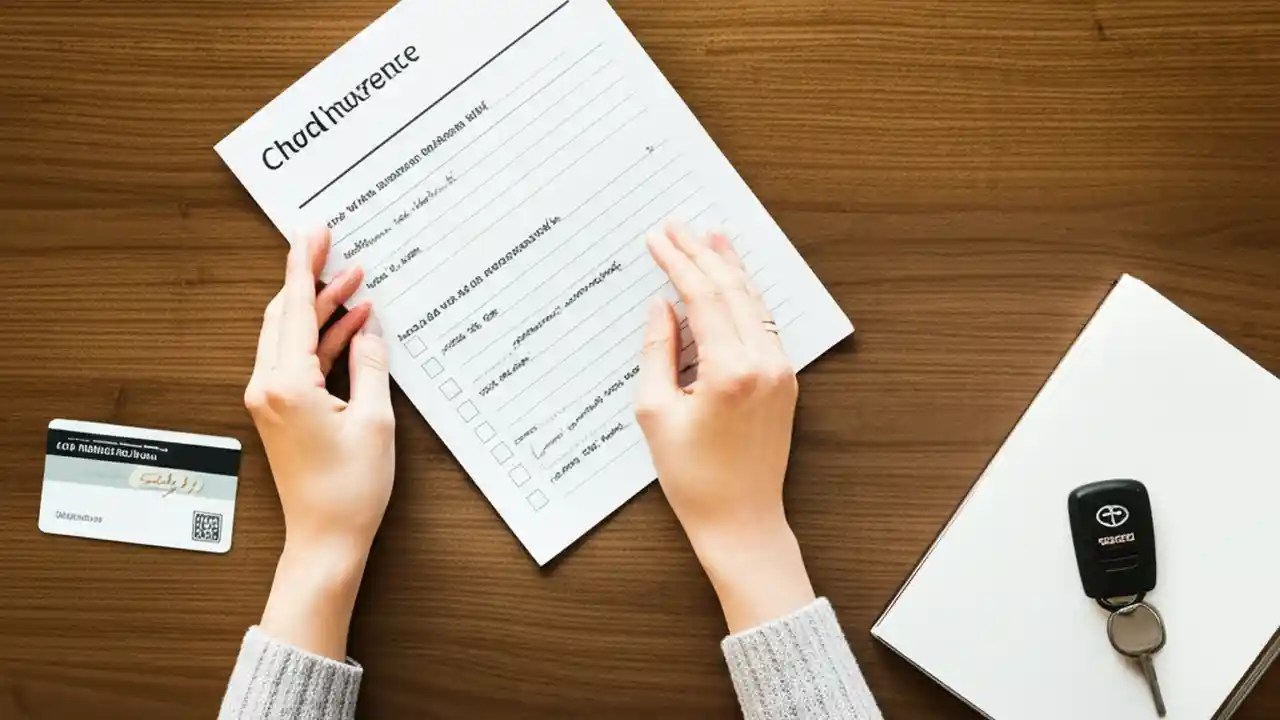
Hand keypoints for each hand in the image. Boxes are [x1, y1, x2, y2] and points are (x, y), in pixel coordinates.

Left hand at [244, 227, 395, 658]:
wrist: (326, 540)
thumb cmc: (350, 490)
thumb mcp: (375, 419)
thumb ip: (370, 364)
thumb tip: (367, 326)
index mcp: (286, 384)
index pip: (296, 308)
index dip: (305, 266)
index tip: (313, 233)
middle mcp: (267, 387)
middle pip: (285, 315)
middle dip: (313, 281)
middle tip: (338, 251)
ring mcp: (270, 400)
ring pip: (291, 336)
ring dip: (322, 310)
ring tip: (356, 285)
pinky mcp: (280, 412)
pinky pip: (298, 360)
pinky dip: (322, 340)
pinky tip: (352, 327)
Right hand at [636, 223, 815, 633]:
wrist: (741, 521)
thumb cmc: (692, 478)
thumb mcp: (655, 412)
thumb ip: (658, 351)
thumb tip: (661, 306)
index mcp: (731, 371)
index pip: (703, 298)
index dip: (678, 263)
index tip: (657, 238)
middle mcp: (765, 364)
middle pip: (732, 291)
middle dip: (703, 254)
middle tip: (677, 226)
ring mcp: (781, 372)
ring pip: (753, 303)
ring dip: (729, 268)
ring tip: (709, 237)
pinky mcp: (786, 382)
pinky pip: (762, 326)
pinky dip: (742, 299)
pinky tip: (730, 282)